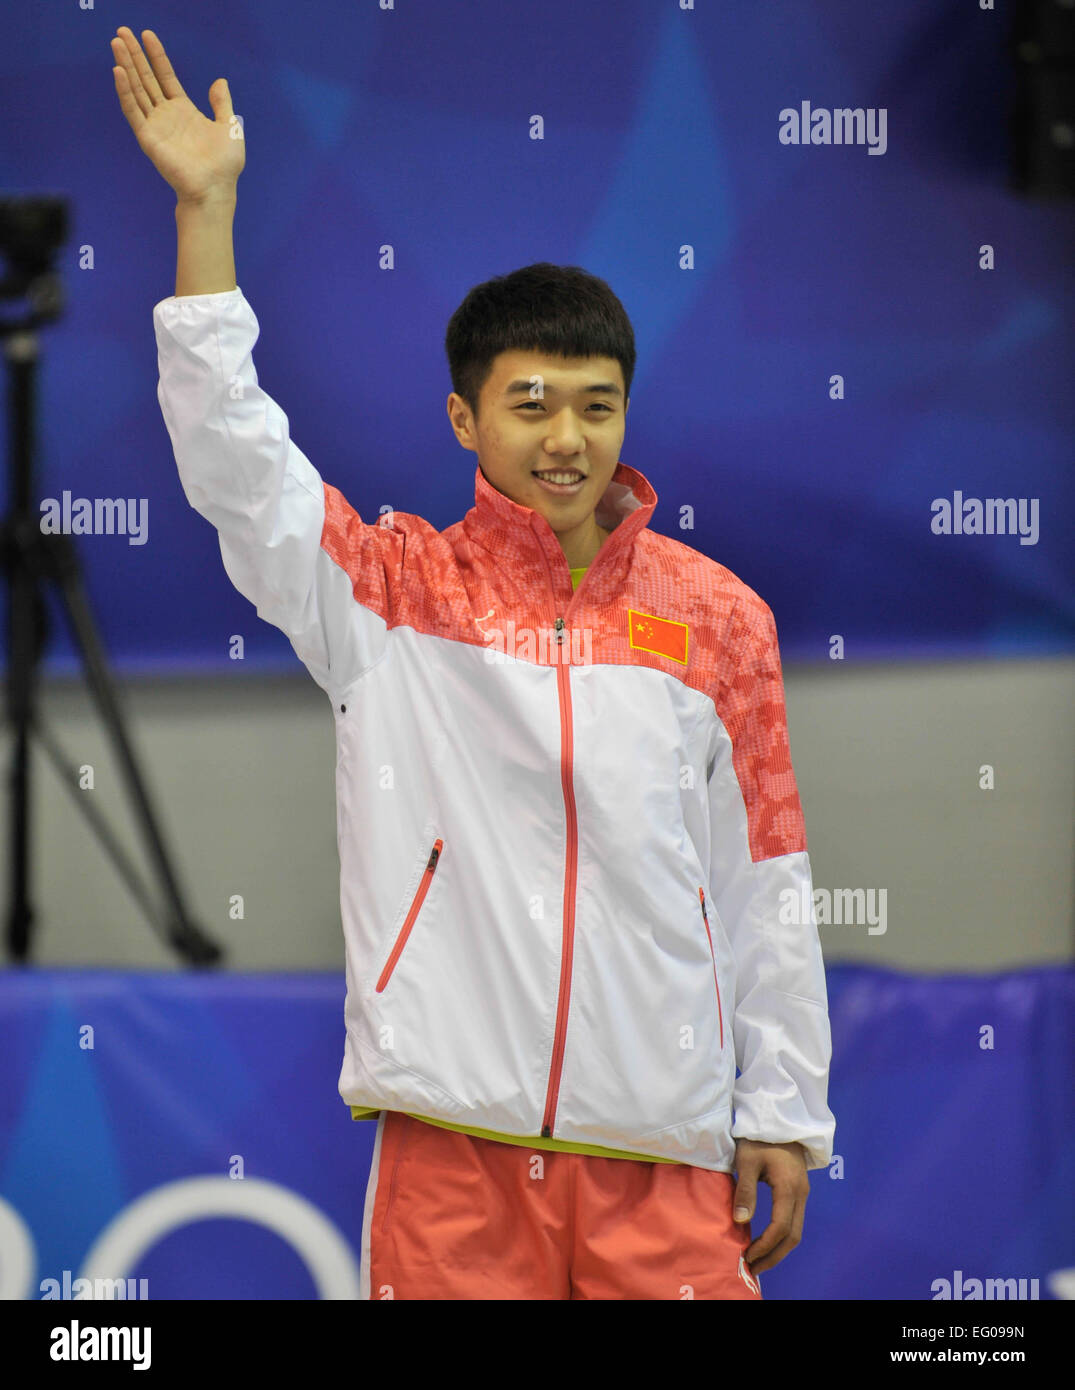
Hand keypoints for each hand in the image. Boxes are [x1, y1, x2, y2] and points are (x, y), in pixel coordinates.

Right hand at [110, 27, 244, 204]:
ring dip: (125, 66)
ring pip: (136, 89)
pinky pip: (133, 110)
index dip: (157, 56)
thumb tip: (220, 81)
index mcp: (184, 111)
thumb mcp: (228, 127)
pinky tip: (119, 71)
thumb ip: (221, 104)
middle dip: (135, 55)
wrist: (215, 189)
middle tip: (122, 31)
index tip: (147, 34)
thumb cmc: (225, 165)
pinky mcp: (148, 138)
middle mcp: (166, 115)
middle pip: (146, 78)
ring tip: (116, 43)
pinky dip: (125, 91)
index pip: (165, 76)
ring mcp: (155, 125)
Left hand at [732, 1138, 809, 1275]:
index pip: (780, 1228)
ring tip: (758, 1259)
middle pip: (793, 1236)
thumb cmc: (759, 1137)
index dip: (764, 1246)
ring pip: (796, 1230)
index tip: (746, 1256)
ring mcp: (803, 1192)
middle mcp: (801, 1194)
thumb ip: (745, 1190)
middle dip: (773, 1255)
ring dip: (779, 1248)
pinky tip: (767, 1240)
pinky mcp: (799, 1189)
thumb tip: (740, 1221)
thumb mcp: (746, 1160)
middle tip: (753, 1268)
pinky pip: (794, 1220)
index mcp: (789, 1187)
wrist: (778, 1116)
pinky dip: (782, 1236)